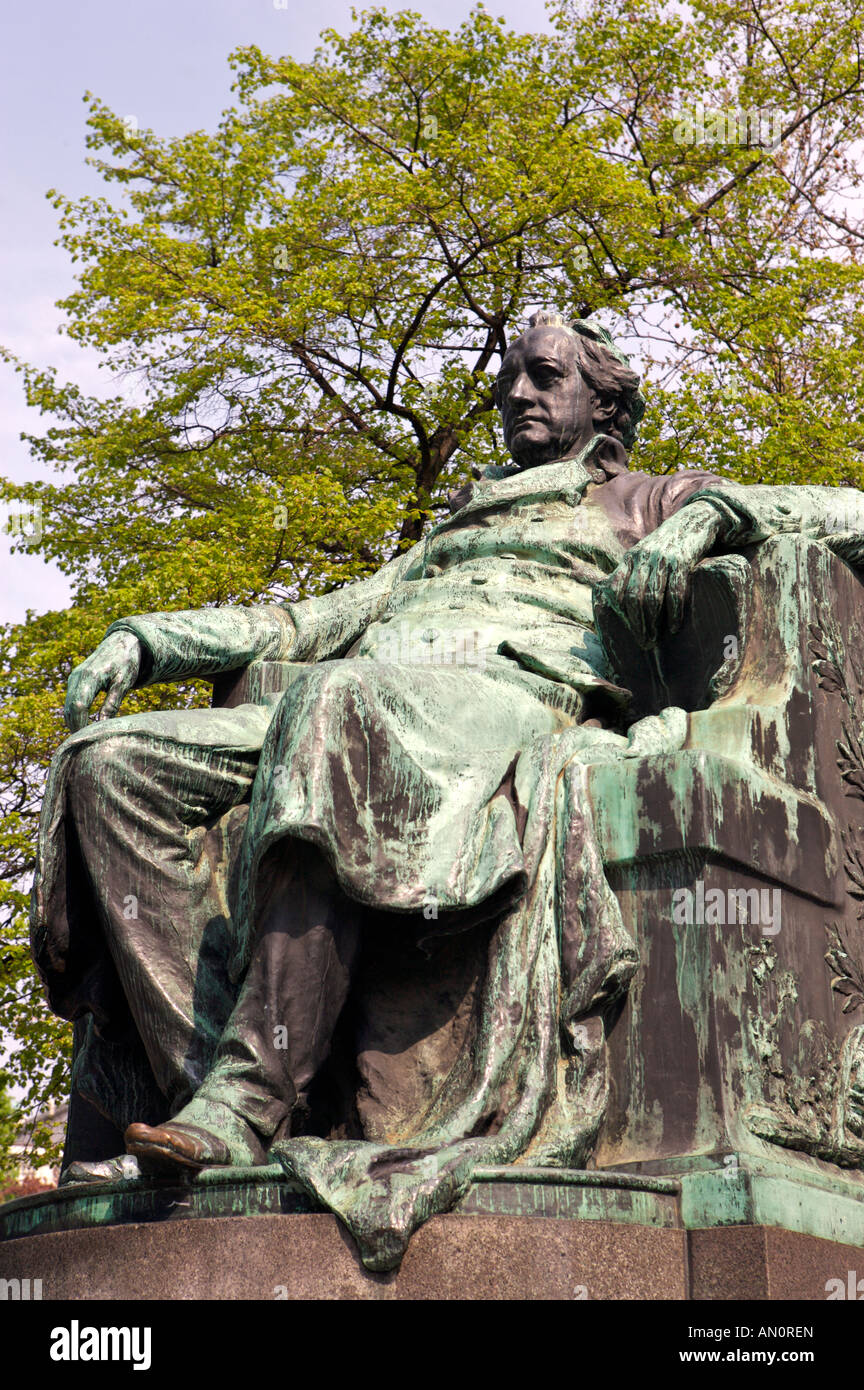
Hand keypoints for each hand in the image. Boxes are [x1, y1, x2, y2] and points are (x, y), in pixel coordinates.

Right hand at [64, 630, 141, 731]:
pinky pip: (71, 701)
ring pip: (68, 706)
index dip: (80, 724)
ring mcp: (74, 678)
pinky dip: (74, 715)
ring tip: (84, 740)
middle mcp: (77, 676)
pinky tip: (83, 728)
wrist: (122, 643)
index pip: (79, 705)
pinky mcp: (75, 681)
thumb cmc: (126, 662)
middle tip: (84, 746)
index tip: (86, 740)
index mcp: (90, 676)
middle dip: (75, 727)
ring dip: (73, 723)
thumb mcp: (123, 683)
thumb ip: (112, 704)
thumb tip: (102, 725)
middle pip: (70, 708)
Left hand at [594, 501, 723, 649]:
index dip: (619, 610)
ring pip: (652, 597)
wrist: (695, 520)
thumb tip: (621, 601)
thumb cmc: (669, 544)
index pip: (616, 587)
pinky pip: (675, 592)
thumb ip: (634, 572)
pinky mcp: (682, 560)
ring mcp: (662, 559)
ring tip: (655, 640)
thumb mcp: (646, 554)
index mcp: (631, 557)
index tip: (625, 628)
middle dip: (636, 623)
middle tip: (642, 642)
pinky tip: (674, 626)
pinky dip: (674, 612)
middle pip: (633, 596)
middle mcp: (643, 557)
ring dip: (652, 622)